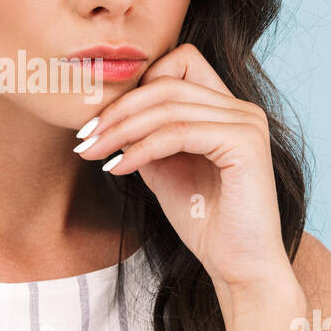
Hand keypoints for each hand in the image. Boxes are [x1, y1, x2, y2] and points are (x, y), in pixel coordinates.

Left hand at [73, 43, 299, 305]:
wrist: (239, 268)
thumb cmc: (205, 224)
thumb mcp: (164, 170)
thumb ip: (145, 137)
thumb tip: (107, 116)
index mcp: (227, 108)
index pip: (179, 62)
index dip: (135, 86)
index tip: (98, 121)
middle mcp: (242, 108)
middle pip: (166, 84)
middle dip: (117, 110)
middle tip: (83, 138)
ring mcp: (247, 122)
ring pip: (168, 107)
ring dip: (122, 129)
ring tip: (92, 152)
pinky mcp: (245, 143)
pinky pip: (179, 133)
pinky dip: (142, 148)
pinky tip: (118, 167)